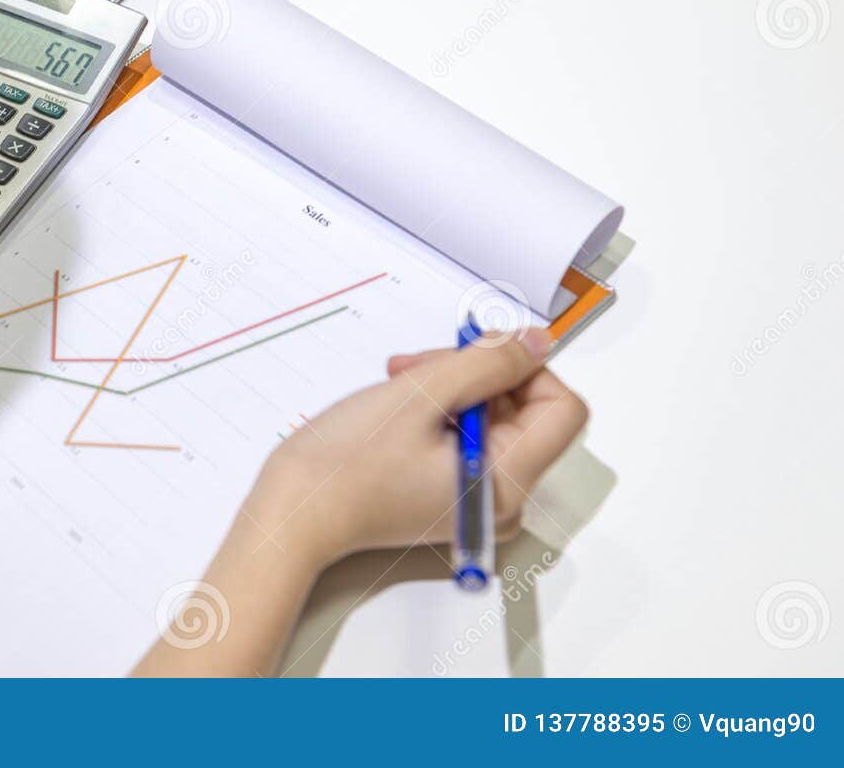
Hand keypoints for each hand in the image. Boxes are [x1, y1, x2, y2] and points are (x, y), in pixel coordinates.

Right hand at [250, 326, 586, 561]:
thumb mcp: (422, 395)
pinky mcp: (449, 495)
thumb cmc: (349, 463)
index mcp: (506, 482)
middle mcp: (501, 500)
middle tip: (420, 365)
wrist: (295, 513)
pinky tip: (400, 403)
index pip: (561, 409)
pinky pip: (467, 440)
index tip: (477, 352)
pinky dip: (439, 412)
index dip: (526, 368)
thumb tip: (539, 342)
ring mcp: (475, 501)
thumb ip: (489, 363)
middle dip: (478, 375)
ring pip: (492, 420)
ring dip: (451, 388)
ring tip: (401, 382)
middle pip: (524, 412)